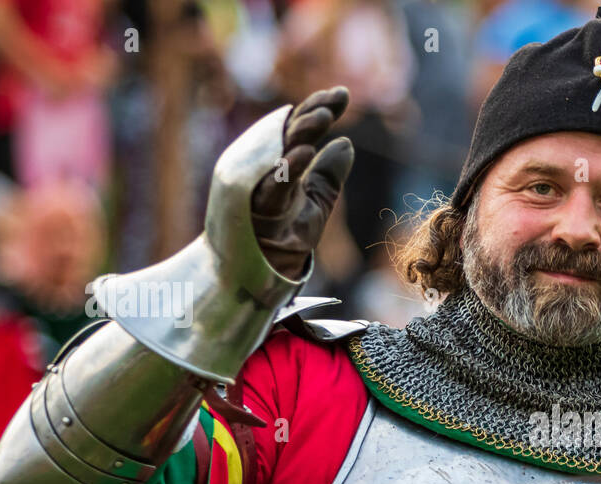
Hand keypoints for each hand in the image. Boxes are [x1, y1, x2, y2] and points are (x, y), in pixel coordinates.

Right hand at [251, 87, 354, 279]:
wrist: (267, 271)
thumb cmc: (287, 235)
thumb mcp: (317, 201)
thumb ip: (329, 173)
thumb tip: (345, 143)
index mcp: (280, 162)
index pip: (298, 127)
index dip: (319, 109)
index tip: (343, 94)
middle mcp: (264, 168)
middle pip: (287, 132)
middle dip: (311, 114)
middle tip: (334, 102)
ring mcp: (257, 186)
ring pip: (278, 152)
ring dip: (300, 132)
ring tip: (324, 116)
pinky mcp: (254, 208)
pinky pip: (272, 185)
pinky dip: (287, 168)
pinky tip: (305, 152)